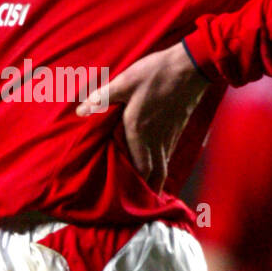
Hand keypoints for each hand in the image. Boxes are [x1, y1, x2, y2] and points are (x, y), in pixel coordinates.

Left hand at [76, 41, 207, 191]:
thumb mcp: (124, 82)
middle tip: (143, 204)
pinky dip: (163, 164)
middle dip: (149, 191)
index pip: (139, 168)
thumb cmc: (155, 73)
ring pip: (163, 165)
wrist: (191, 66)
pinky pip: (169, 153)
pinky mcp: (178, 128)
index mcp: (139, 131)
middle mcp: (155, 139)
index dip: (136, 187)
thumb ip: (103, 98)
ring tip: (150, 191)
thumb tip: (80, 111)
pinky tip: (159, 163)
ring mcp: (169, 135)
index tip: (130, 201)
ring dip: (156, 179)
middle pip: (155, 173)